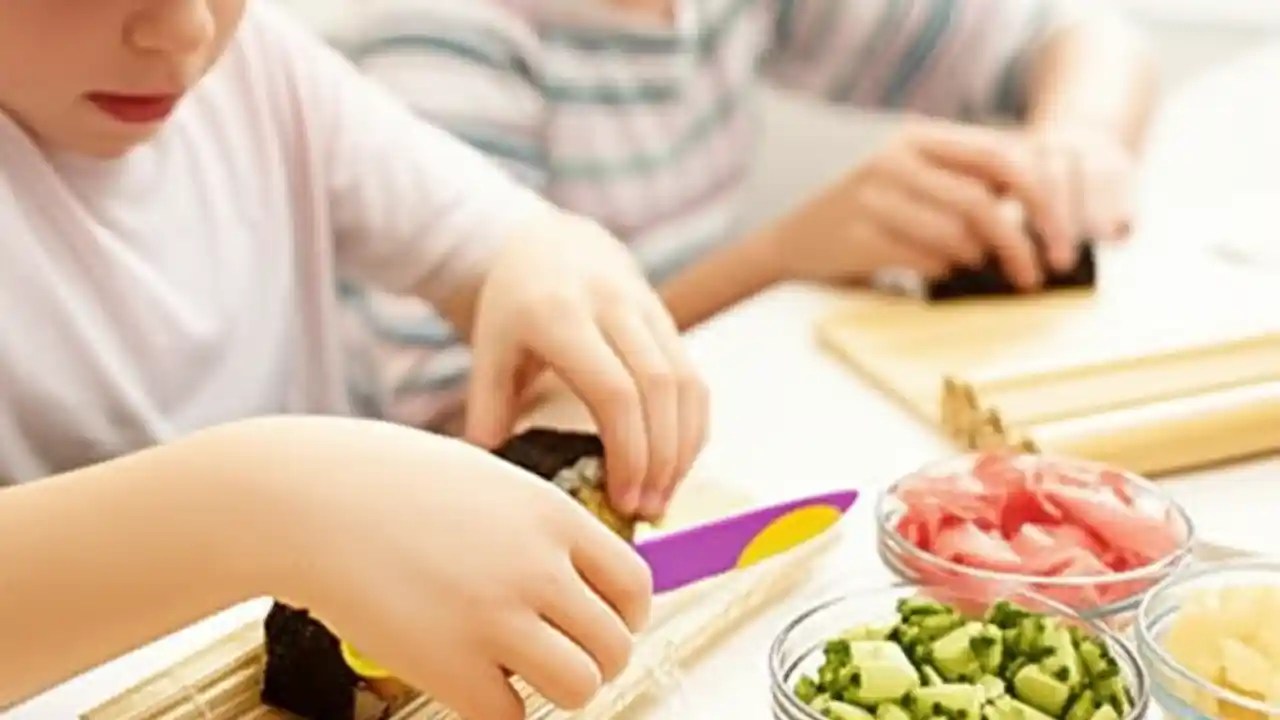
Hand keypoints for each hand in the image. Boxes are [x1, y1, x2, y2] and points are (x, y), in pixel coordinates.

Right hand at [255, 417, 652, 719]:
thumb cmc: (386, 483)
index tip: (603, 621)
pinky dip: (499, 709)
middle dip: (596, 659)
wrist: (305, 499)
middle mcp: (536, 567)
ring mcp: (494, 618)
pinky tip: (472, 682)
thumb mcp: (485, 479)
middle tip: (561, 655)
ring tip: (521, 671)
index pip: (635, 585)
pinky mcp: (447, 666)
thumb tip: (579, 576)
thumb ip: (538, 525)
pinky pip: (510, 717)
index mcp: (552, 515)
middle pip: (615, 645)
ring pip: (578, 687)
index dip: (625, 614)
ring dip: (558, 689)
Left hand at [464, 208, 708, 520]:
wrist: (548, 240)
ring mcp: (646, 308)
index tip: (622, 501)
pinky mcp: (667, 318)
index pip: (614, 391)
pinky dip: (692, 426)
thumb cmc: (513, 305)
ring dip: (684, 447)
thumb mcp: (488, 348)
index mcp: (560, 315)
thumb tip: (496, 478)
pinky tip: (676, 464)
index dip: (629, 451)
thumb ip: (487, 409)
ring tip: (664, 497)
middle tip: (648, 511)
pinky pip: (693, 377)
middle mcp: (612, 305)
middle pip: (659, 389)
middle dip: (661, 458)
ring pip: (686, 383)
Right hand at [760, 119, 1133, 289]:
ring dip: (977, 261)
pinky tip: (938, 273)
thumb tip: (1043, 218)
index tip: (1062, 243)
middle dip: (1021, 244)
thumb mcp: (919, 182)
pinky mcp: (857, 236)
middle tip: (1037, 276)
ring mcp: (871, 197)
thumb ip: (970, 185)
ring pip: (955, 235)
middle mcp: (894, 159)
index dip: (1043, 202)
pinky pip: (925, 261)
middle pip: (983, 201)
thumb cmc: (874, 215)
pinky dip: (943, 273)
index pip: (1002, 158)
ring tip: (974, 270)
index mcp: (919, 138)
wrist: (794, 241)